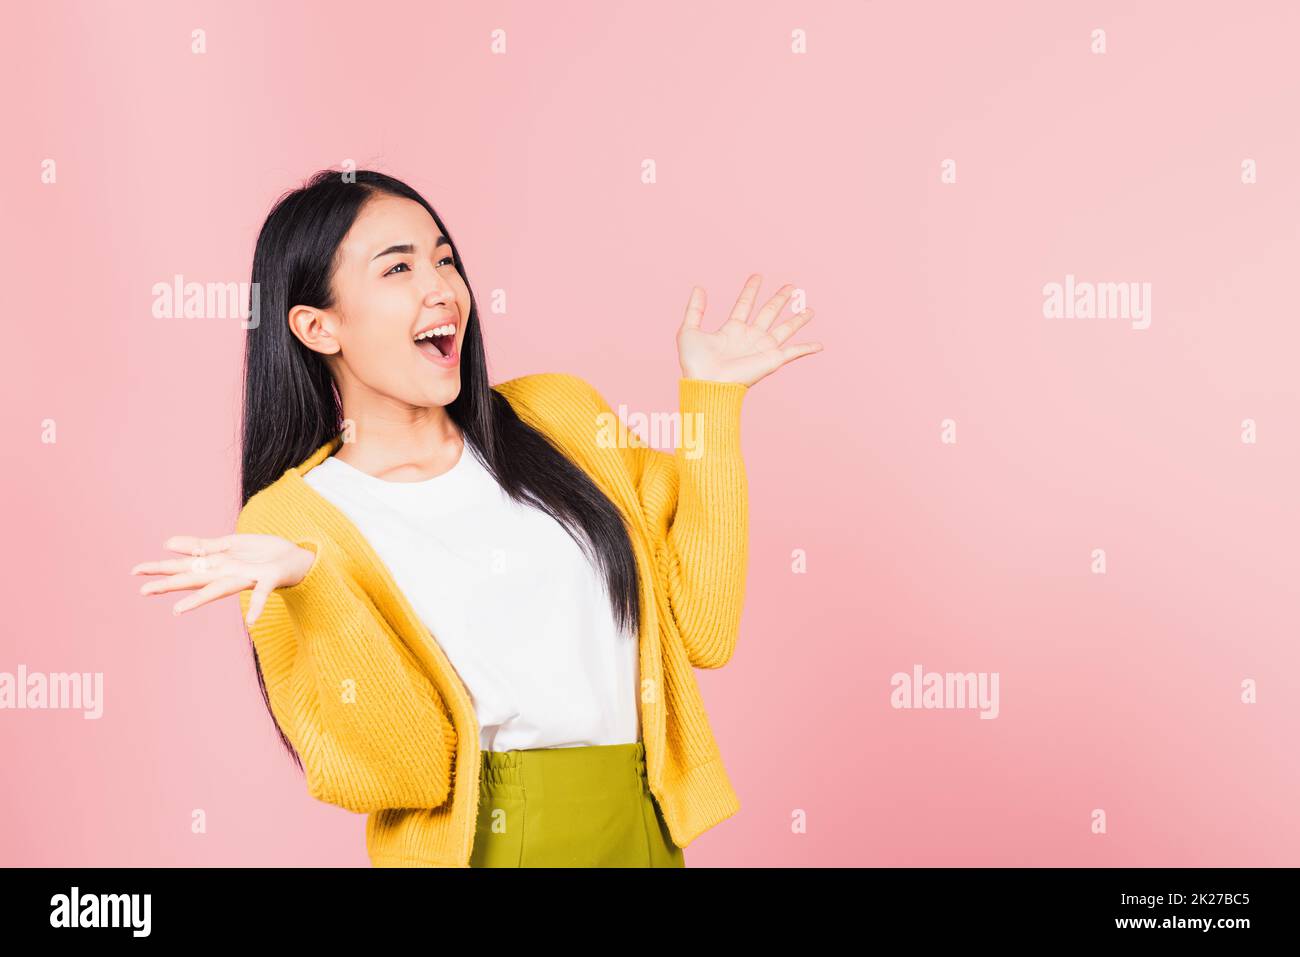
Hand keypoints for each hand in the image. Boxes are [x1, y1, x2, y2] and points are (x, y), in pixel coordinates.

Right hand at [131, 533, 316, 625]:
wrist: (297, 558)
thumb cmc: (263, 553)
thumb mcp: (228, 544)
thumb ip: (199, 546)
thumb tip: (166, 544)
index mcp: (218, 565)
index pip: (185, 566)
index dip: (161, 568)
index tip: (135, 572)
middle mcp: (228, 574)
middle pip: (195, 579)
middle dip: (169, 584)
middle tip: (143, 591)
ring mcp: (247, 578)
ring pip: (219, 589)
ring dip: (200, 600)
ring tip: (178, 611)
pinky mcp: (270, 579)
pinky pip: (262, 594)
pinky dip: (257, 607)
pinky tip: (250, 622)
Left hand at [677, 274, 823, 386]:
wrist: (706, 383)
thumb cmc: (695, 363)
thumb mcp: (688, 331)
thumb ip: (694, 309)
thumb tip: (698, 287)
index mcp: (732, 330)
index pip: (745, 304)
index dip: (751, 290)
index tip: (757, 276)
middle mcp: (750, 337)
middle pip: (769, 312)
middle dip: (779, 299)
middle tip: (790, 286)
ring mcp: (762, 348)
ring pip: (785, 328)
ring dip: (798, 319)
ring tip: (809, 309)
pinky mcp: (772, 359)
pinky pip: (794, 352)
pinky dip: (808, 348)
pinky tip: (820, 345)